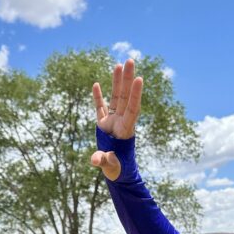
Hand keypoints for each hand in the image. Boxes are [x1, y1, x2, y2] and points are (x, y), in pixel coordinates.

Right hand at [91, 59, 142, 180]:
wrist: (117, 172)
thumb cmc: (117, 170)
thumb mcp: (111, 167)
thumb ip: (104, 161)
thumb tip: (95, 160)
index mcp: (125, 130)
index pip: (132, 108)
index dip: (135, 94)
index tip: (139, 79)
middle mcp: (121, 122)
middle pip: (125, 97)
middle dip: (127, 79)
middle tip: (130, 60)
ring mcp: (113, 121)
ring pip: (116, 98)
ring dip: (117, 82)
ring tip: (120, 65)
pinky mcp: (104, 125)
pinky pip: (101, 108)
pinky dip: (98, 97)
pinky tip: (97, 84)